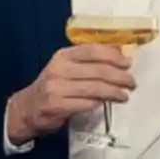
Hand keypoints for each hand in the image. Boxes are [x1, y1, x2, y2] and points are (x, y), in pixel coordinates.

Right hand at [7, 44, 134, 144]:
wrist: (28, 108)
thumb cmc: (54, 86)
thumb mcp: (67, 68)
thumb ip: (89, 63)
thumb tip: (122, 57)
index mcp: (63, 56)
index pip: (92, 51)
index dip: (113, 56)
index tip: (128, 63)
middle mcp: (59, 69)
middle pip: (97, 71)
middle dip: (119, 77)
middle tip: (131, 83)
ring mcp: (55, 88)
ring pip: (94, 88)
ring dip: (114, 92)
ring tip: (124, 95)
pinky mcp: (55, 105)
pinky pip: (85, 104)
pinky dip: (99, 103)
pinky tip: (105, 103)